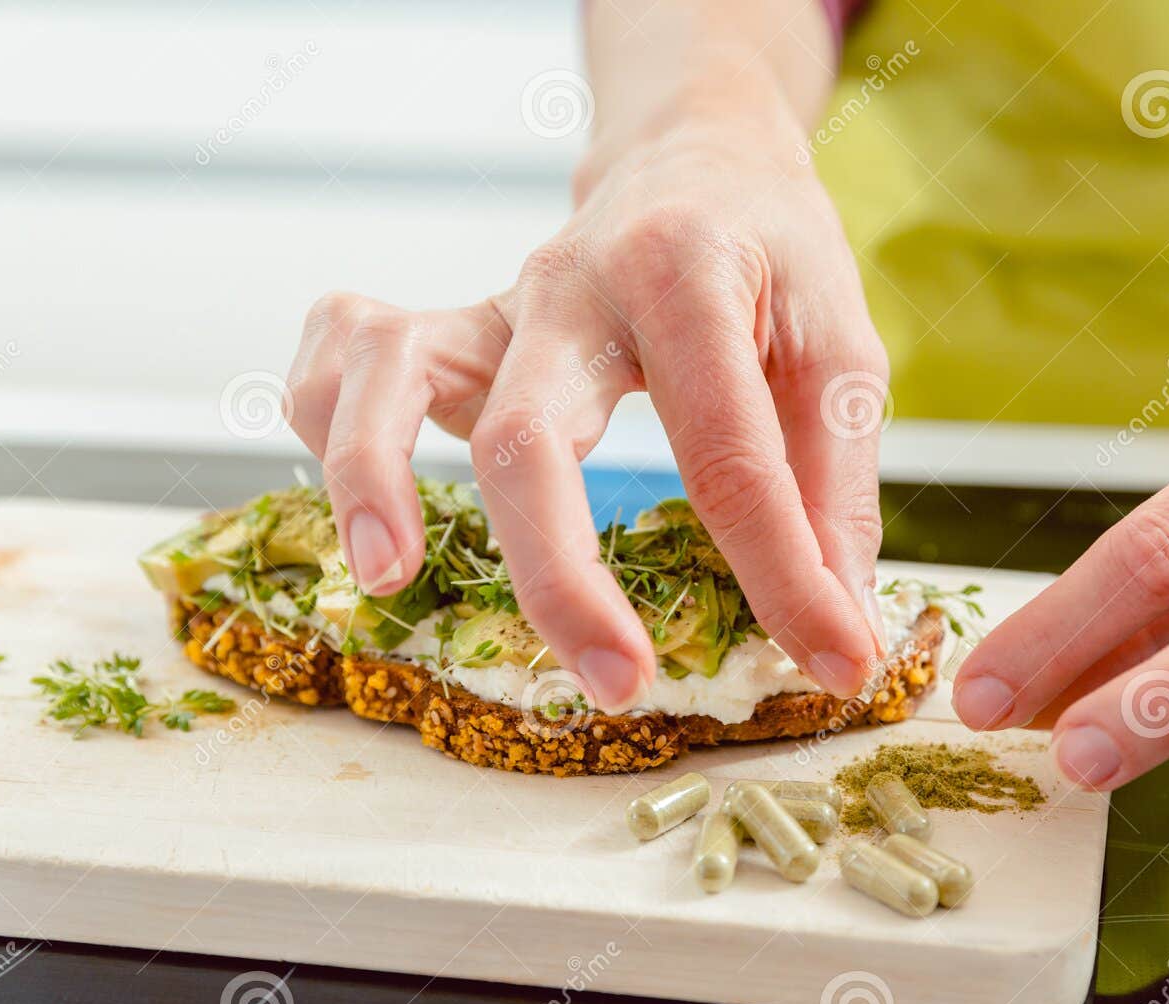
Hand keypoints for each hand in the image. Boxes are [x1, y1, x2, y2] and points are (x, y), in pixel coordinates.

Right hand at [283, 73, 885, 712]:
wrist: (695, 155)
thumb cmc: (769, 252)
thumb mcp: (837, 342)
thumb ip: (834, 476)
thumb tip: (838, 616)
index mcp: (686, 277)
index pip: (731, 454)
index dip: (784, 576)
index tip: (828, 661)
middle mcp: (572, 284)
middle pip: (530, 436)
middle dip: (561, 578)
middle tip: (617, 683)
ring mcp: (497, 302)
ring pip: (394, 374)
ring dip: (371, 478)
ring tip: (389, 581)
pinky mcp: (455, 322)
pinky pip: (347, 349)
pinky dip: (329, 420)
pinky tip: (372, 503)